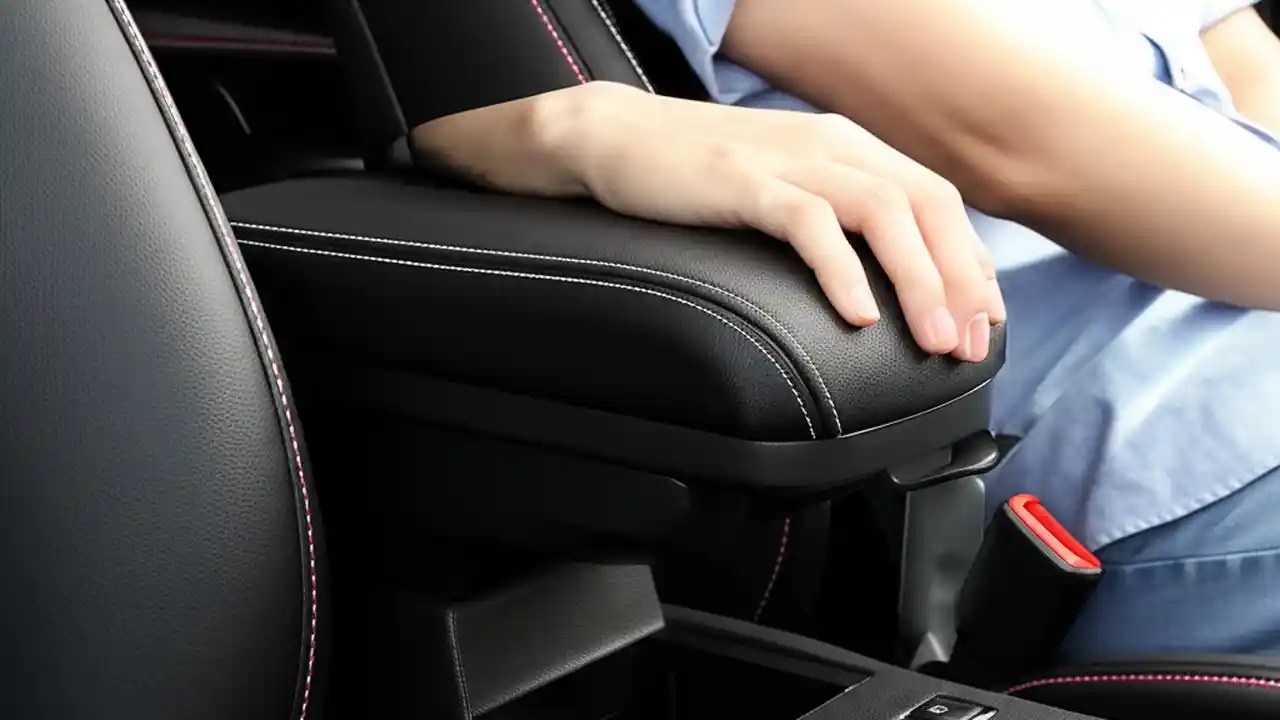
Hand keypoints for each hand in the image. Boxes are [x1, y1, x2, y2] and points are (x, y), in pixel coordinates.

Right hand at [413, 82, 1003, 360]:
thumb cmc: (699, 174)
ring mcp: (790, 160)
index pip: (936, 201)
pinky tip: (857, 315)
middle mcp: (833, 145)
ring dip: (919, 280)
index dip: (970, 262)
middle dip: (961, 278)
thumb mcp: (783, 186)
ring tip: (933, 338)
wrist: (616, 136)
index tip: (984, 321)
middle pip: (927, 206)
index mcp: (849, 147)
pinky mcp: (745, 181)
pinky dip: (842, 271)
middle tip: (972, 343)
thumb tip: (878, 279)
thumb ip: (832, 216)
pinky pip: (810, 224)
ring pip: (883, 213)